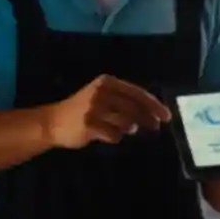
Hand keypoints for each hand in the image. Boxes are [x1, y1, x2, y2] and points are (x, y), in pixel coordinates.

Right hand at [43, 74, 172, 148]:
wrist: (53, 122)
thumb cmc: (83, 109)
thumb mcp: (103, 97)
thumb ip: (124, 102)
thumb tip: (151, 114)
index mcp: (107, 82)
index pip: (137, 93)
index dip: (154, 105)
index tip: (166, 116)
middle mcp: (101, 92)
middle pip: (134, 107)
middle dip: (148, 118)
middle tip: (156, 127)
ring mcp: (94, 108)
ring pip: (125, 121)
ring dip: (131, 127)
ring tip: (128, 129)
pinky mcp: (88, 125)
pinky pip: (113, 134)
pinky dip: (116, 136)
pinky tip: (111, 135)